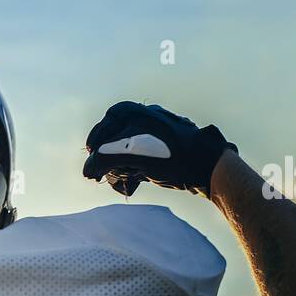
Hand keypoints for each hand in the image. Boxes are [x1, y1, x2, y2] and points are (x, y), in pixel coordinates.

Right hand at [82, 101, 235, 197]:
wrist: (207, 166)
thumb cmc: (172, 155)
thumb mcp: (134, 153)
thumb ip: (106, 158)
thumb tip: (88, 170)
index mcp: (135, 112)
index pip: (103, 129)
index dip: (95, 149)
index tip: (91, 167)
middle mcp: (142, 119)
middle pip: (111, 142)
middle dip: (107, 161)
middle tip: (100, 177)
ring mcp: (151, 135)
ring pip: (123, 152)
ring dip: (119, 169)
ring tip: (122, 183)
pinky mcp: (160, 150)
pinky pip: (136, 160)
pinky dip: (131, 172)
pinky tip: (133, 183)